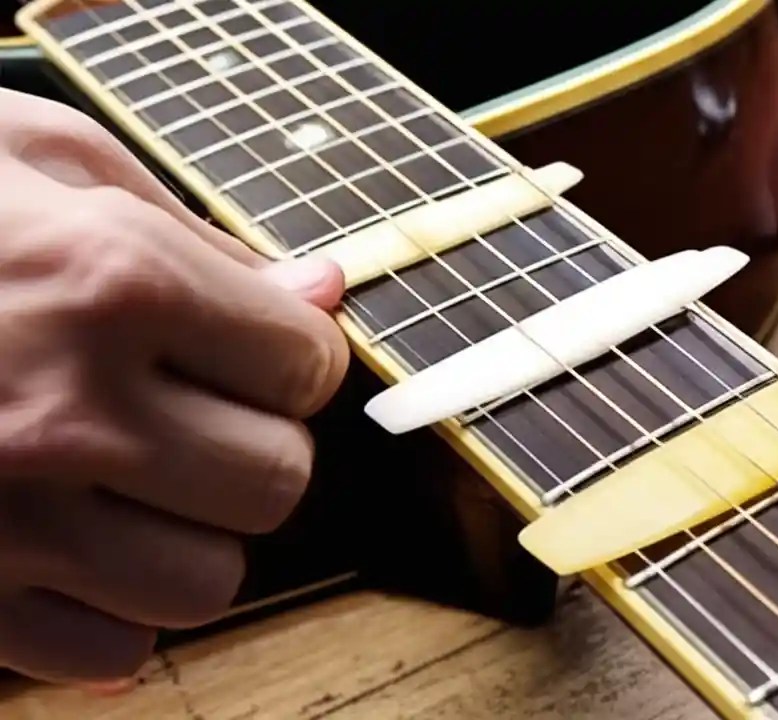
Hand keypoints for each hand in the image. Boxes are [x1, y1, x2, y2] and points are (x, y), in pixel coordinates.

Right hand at [0, 89, 348, 685]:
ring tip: (132, 481)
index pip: (305, 368)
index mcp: (112, 285)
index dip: (291, 358)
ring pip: (206, 582)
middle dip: (253, 445)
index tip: (254, 351)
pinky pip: (108, 651)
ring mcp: (3, 518)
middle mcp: (67, 412)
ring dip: (191, 533)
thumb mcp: (35, 156)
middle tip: (194, 415)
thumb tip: (320, 290)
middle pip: (274, 482)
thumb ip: (195, 230)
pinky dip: (112, 608)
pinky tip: (74, 544)